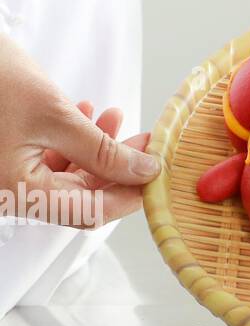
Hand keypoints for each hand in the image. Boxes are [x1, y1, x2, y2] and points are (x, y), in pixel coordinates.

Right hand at [0, 35, 157, 226]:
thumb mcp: (56, 115)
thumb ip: (102, 150)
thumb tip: (145, 171)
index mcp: (17, 193)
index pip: (88, 213)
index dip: (130, 196)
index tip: (159, 173)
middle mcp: (9, 193)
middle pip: (80, 195)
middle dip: (118, 167)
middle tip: (146, 140)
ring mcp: (6, 175)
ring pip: (66, 175)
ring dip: (97, 148)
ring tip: (116, 114)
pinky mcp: (5, 155)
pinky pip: (47, 158)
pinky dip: (73, 140)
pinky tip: (87, 112)